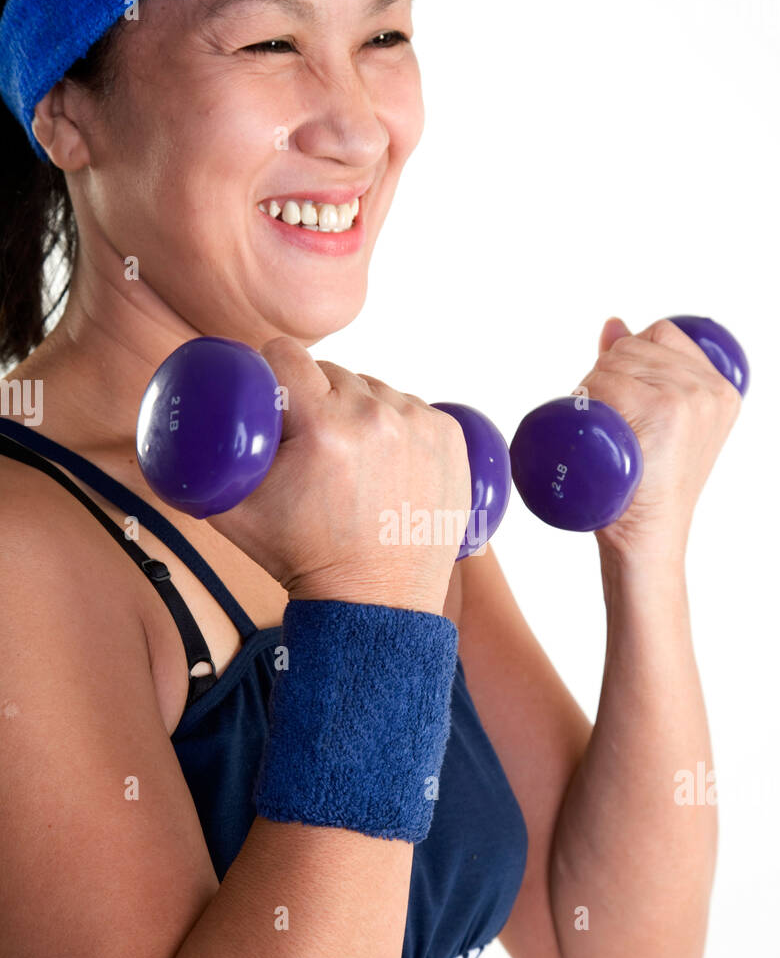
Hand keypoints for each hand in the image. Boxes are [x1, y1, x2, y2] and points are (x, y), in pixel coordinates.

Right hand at [205, 337, 471, 614]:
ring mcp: (420, 425)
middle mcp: (377, 417)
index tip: (271, 395)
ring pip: (374, 389)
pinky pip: (412, 407)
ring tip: (350, 459)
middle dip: (316, 399)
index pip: (286, 355)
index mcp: (323, 427)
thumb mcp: (232, 514)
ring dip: (359, 411)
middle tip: (308, 443)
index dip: (270, 370)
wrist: (375, 602)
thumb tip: (151, 445)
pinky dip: (398, 425)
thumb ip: (191, 473)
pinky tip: (386, 460)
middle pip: (333, 372)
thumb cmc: (301, 557)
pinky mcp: (451, 436)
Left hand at [577, 316, 742, 566]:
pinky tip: (602, 433)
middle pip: (631, 347)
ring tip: (605, 435)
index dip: (627, 361)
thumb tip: (613, 323)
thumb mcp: (654, 422)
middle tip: (608, 427)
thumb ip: (640, 370)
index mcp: (722, 389)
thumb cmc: (643, 488)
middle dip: (603, 377)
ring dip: (591, 391)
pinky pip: (607, 382)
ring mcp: (690, 398)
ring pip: (612, 364)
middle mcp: (711, 389)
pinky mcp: (666, 410)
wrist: (647, 541)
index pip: (659, 335)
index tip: (622, 402)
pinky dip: (590, 401)